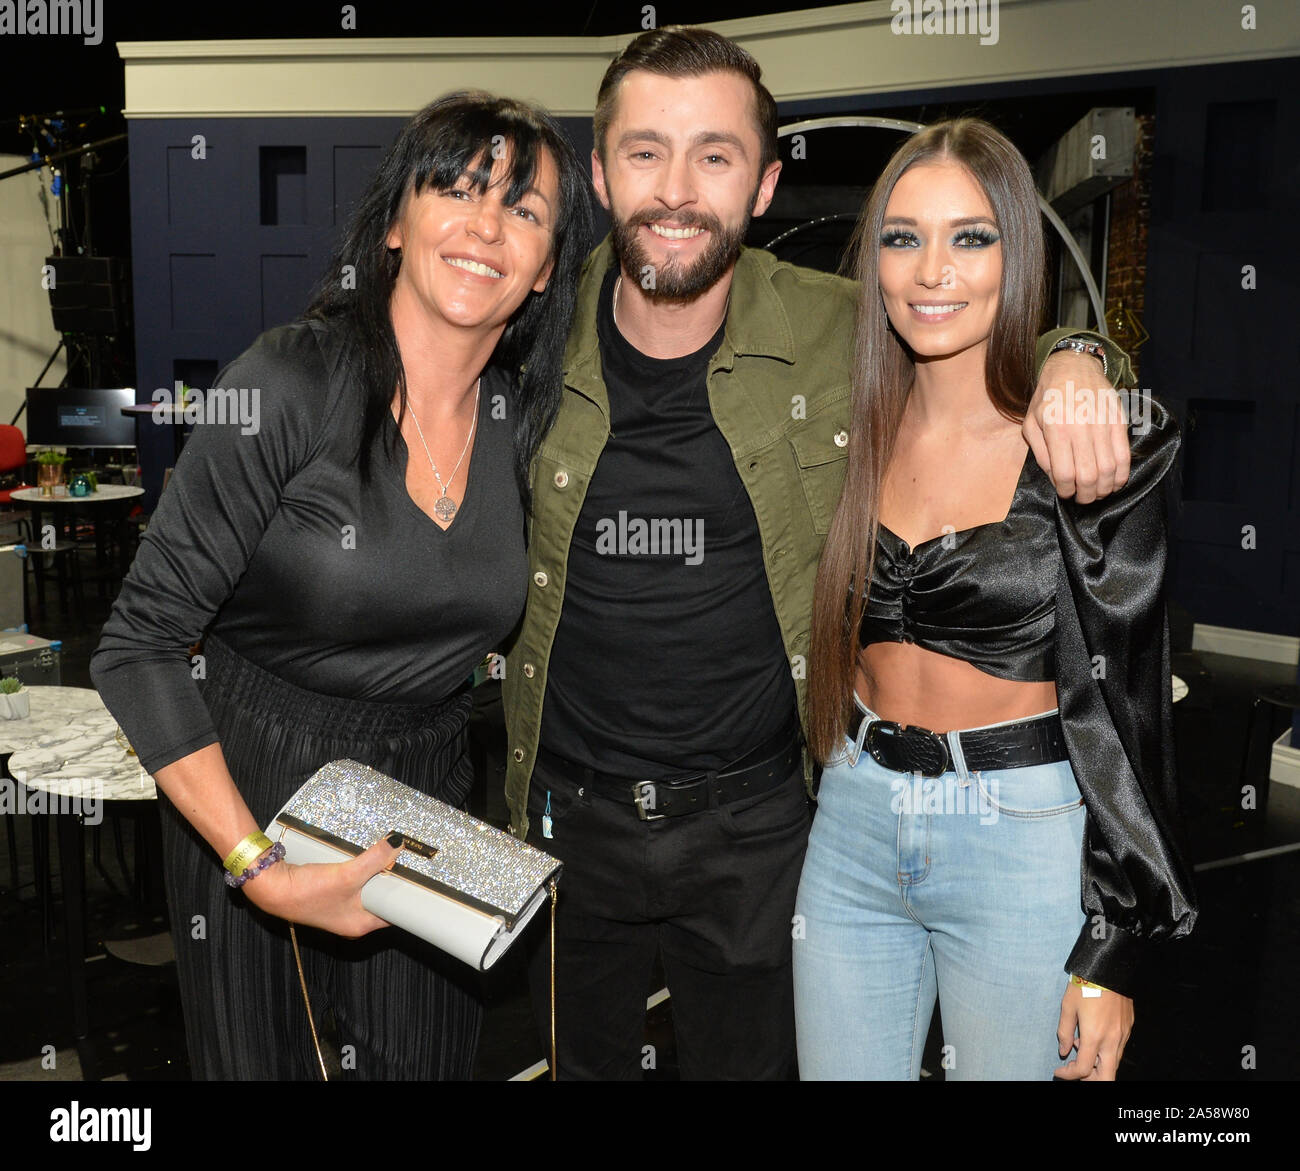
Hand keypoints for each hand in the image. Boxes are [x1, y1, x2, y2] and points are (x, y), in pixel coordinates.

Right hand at [241, 835, 403, 937]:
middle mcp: (352, 919)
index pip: (394, 913)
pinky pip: (353, 881)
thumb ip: (374, 860)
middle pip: (381, 898)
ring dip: (373, 872)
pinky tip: (361, 857)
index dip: (405, 895)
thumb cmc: (307, 893)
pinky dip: (358, 869)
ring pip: (367, 888)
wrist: (272, 888)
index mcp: (361, 924)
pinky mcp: (330, 893)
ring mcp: (340, 907)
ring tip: (385, 856)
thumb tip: (396, 845)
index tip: (418, 878)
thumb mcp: (347, 875)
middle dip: (390, 879)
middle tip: (402, 860)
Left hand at [1025, 352, 1130, 504]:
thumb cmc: (1047, 398)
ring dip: (1104, 488)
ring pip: (1109, 469)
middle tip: (1082, 498)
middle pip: (1089, 476)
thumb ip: (1040, 452)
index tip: (1065, 493)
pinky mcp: (1119, 421)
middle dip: (1086, 495)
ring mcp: (1103, 424)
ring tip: (1097, 493)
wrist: (1073, 366)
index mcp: (1056, 429)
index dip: (1066, 491)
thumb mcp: (1031, 423)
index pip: (1064, 473)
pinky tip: (1114, 482)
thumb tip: (1055, 478)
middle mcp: (1081, 427)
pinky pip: (1125, 455)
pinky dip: (1121, 474)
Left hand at [1055, 980, 1133, 1080]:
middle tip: (1075, 1070)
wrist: (1108, 968)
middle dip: (1090, 1079)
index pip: (1083, 1070)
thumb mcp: (1067, 1006)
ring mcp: (1123, 1035)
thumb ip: (1064, 1032)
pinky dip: (1105, 1052)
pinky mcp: (1128, 1028)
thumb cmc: (1084, 985)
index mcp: (1094, 1036)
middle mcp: (1112, 1040)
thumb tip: (1064, 1051)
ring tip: (1081, 1047)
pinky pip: (1118, 1050)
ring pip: (1114, 1064)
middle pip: (1106, 1077)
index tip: (1059, 1070)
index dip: (1069, 1075)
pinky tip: (1092, 1037)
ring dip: (1098, 1065)